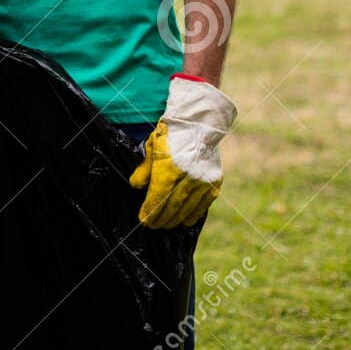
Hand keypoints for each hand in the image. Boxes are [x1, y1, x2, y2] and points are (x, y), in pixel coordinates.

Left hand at [130, 75, 237, 228]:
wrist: (199, 123)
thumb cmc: (171, 133)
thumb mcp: (152, 147)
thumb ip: (144, 169)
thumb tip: (135, 186)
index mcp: (169, 168)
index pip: (157, 197)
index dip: (150, 211)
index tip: (144, 219)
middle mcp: (187, 177)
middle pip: (172, 206)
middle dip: (161, 218)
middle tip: (153, 225)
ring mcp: (203, 181)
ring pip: (187, 207)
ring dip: (175, 219)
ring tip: (166, 225)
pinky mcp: (214, 182)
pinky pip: (204, 203)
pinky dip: (194, 214)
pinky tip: (186, 221)